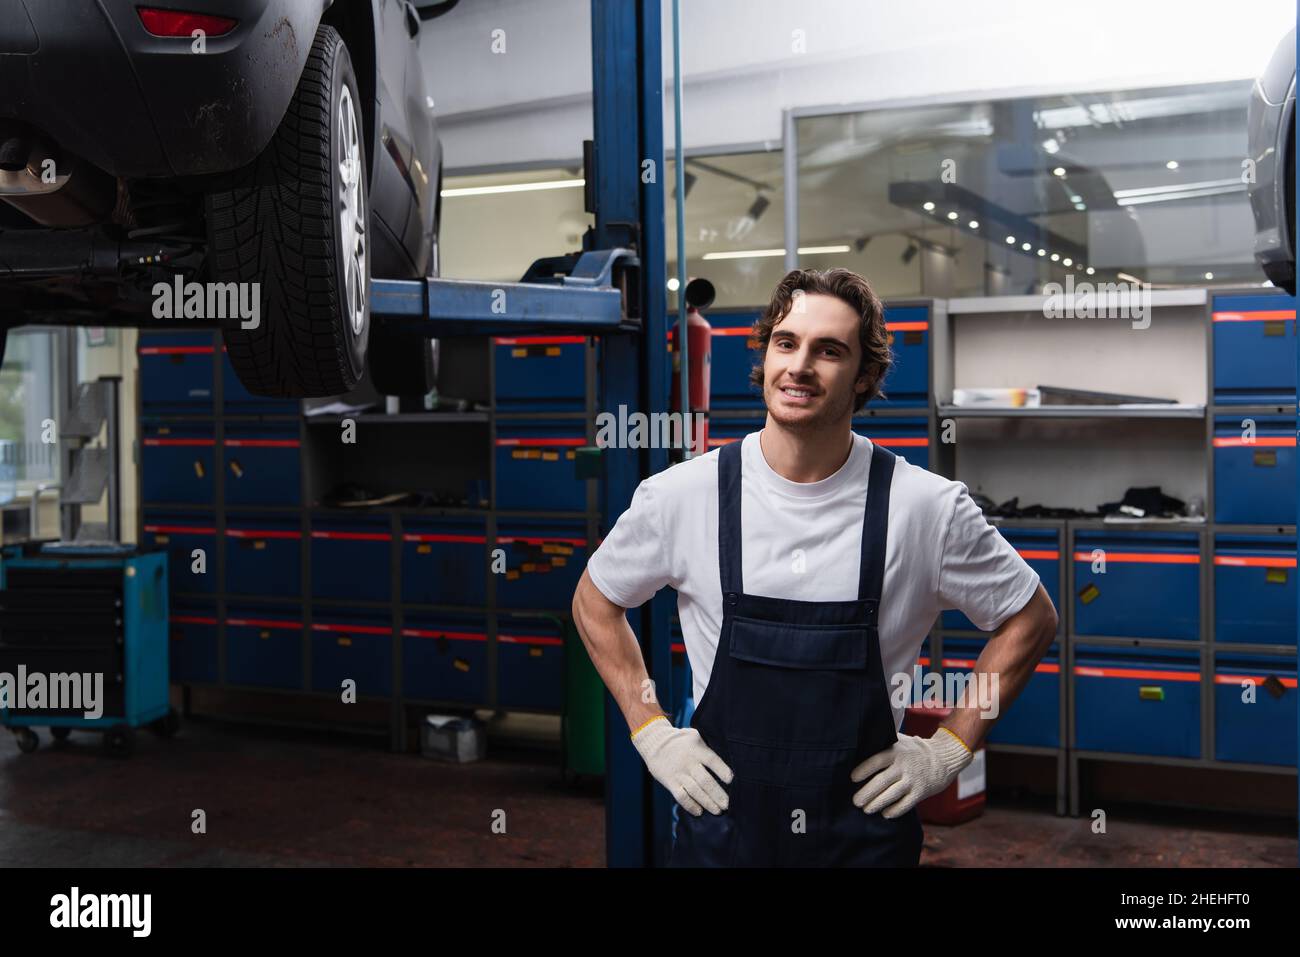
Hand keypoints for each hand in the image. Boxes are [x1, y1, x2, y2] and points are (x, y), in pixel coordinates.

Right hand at [631, 716, 732, 815]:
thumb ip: (707, 746)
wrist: (654, 741)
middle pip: (705, 781)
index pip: (712, 760)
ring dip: (707, 803)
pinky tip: (699, 812)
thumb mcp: (694, 736)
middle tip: (728, 805)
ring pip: (695, 791)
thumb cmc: (680, 740)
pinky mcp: (670, 782)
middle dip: (718, 795)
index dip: (722, 771)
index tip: (731, 781)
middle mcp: (688, 762)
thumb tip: (727, 758)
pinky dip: (690, 805)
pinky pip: (681, 797)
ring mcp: (679, 773)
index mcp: (697, 749)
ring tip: (718, 811)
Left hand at [849, 729, 972, 818]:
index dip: (863, 770)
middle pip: (881, 781)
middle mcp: (903, 766)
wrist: (944, 757)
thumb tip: (861, 743)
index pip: (876, 761)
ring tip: (866, 809)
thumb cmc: (915, 749)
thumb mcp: (900, 740)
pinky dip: (894, 811)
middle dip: (866, 793)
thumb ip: (884, 743)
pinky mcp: (921, 792)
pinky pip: (905, 804)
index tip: (852, 778)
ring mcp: (912, 780)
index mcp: (895, 751)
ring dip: (877, 804)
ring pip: (892, 795)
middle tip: (855, 801)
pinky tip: (885, 814)